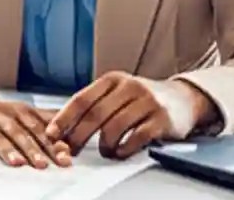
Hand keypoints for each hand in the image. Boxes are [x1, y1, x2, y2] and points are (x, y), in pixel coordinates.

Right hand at [0, 80, 72, 168]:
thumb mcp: (19, 112)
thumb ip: (43, 121)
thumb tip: (71, 132)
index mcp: (16, 111)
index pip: (37, 127)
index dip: (51, 142)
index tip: (65, 156)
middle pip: (16, 131)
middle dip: (31, 148)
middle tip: (43, 164)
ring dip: (4, 148)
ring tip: (17, 163)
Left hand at [45, 72, 218, 158]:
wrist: (183, 99)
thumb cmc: (142, 99)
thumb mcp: (119, 93)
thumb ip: (96, 104)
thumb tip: (64, 127)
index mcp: (114, 80)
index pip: (82, 99)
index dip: (64, 118)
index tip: (51, 134)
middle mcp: (130, 86)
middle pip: (96, 114)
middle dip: (78, 135)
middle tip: (70, 150)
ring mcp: (147, 102)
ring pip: (114, 127)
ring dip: (104, 145)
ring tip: (104, 151)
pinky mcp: (162, 119)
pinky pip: (136, 138)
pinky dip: (123, 149)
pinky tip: (120, 152)